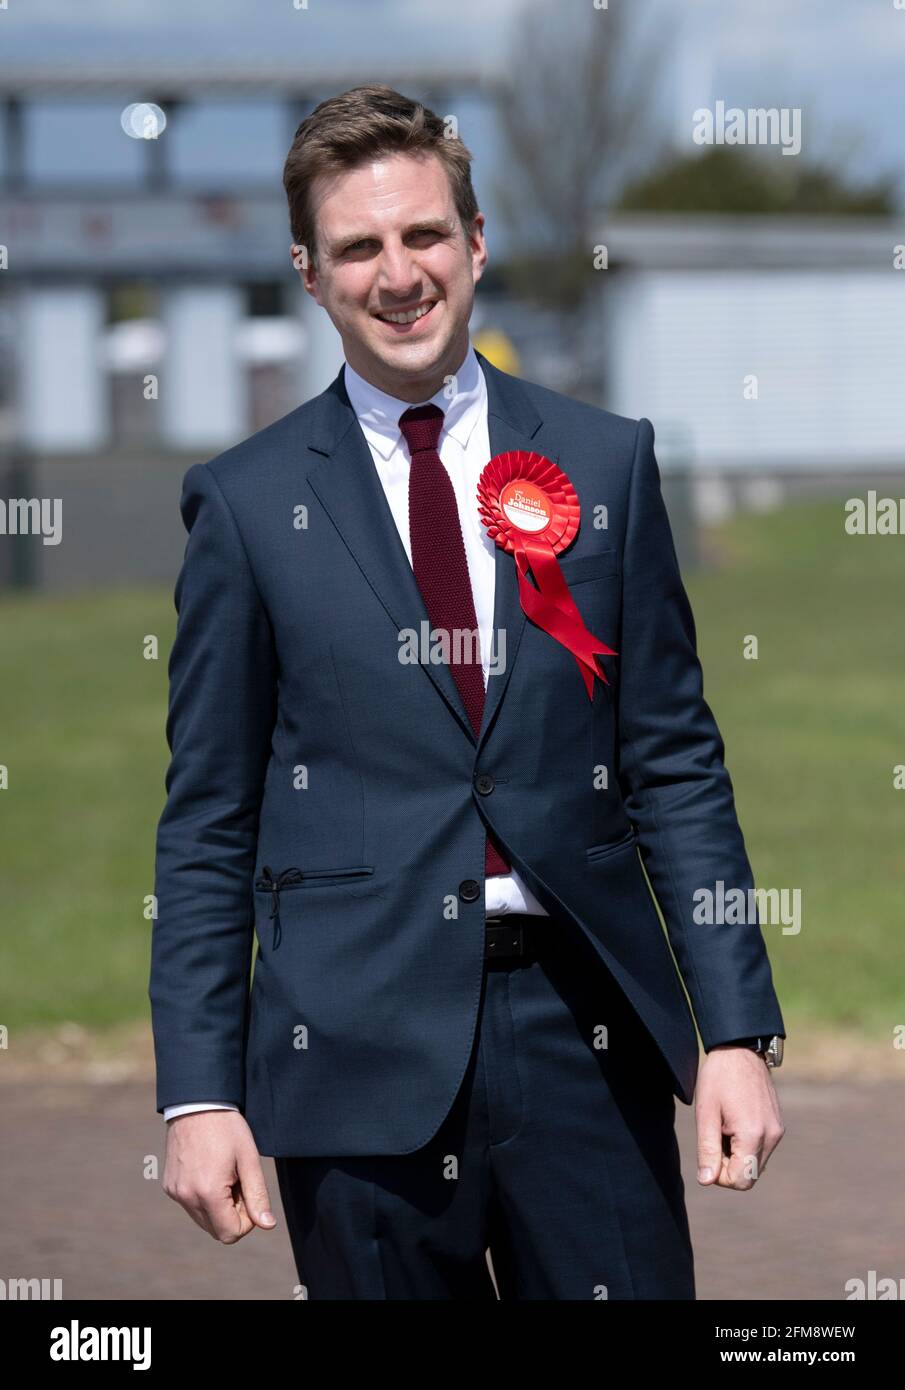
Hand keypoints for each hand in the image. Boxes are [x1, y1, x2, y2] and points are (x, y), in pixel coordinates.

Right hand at [163, 1110, 276, 1241]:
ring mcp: (175, 1192)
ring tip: (224, 1175)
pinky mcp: (169, 1186)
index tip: (250, 1194)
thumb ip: (258, 1196)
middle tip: (238, 1181)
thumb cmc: (227, 1128)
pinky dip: (203, 1197)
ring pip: (203, 1220)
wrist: (197, 1103)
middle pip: (216, 1230)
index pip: (230, 1234)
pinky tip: (209, 1170)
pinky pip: (190, 1205)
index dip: (246, 1220)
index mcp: (208, 1192)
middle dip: (232, 1213)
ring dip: (218, 1206)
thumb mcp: (249, 1159)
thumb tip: (267, 1225)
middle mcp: (187, 1197)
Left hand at [695, 1045, 784, 1189]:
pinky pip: (762, 1150)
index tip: (708, 1152)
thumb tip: (706, 1180)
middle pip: (750, 1176)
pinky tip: (734, 1124)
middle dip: (728, 1167)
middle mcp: (771, 1136)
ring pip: (756, 1164)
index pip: (741, 1181)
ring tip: (723, 1128)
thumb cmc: (719, 1078)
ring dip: (737, 1156)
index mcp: (753, 1134)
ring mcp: (777, 1131)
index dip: (720, 1176)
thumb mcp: (706, 1113)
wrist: (740, 1049)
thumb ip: (707, 1149)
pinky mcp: (778, 1126)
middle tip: (713, 1138)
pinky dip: (746, 1146)